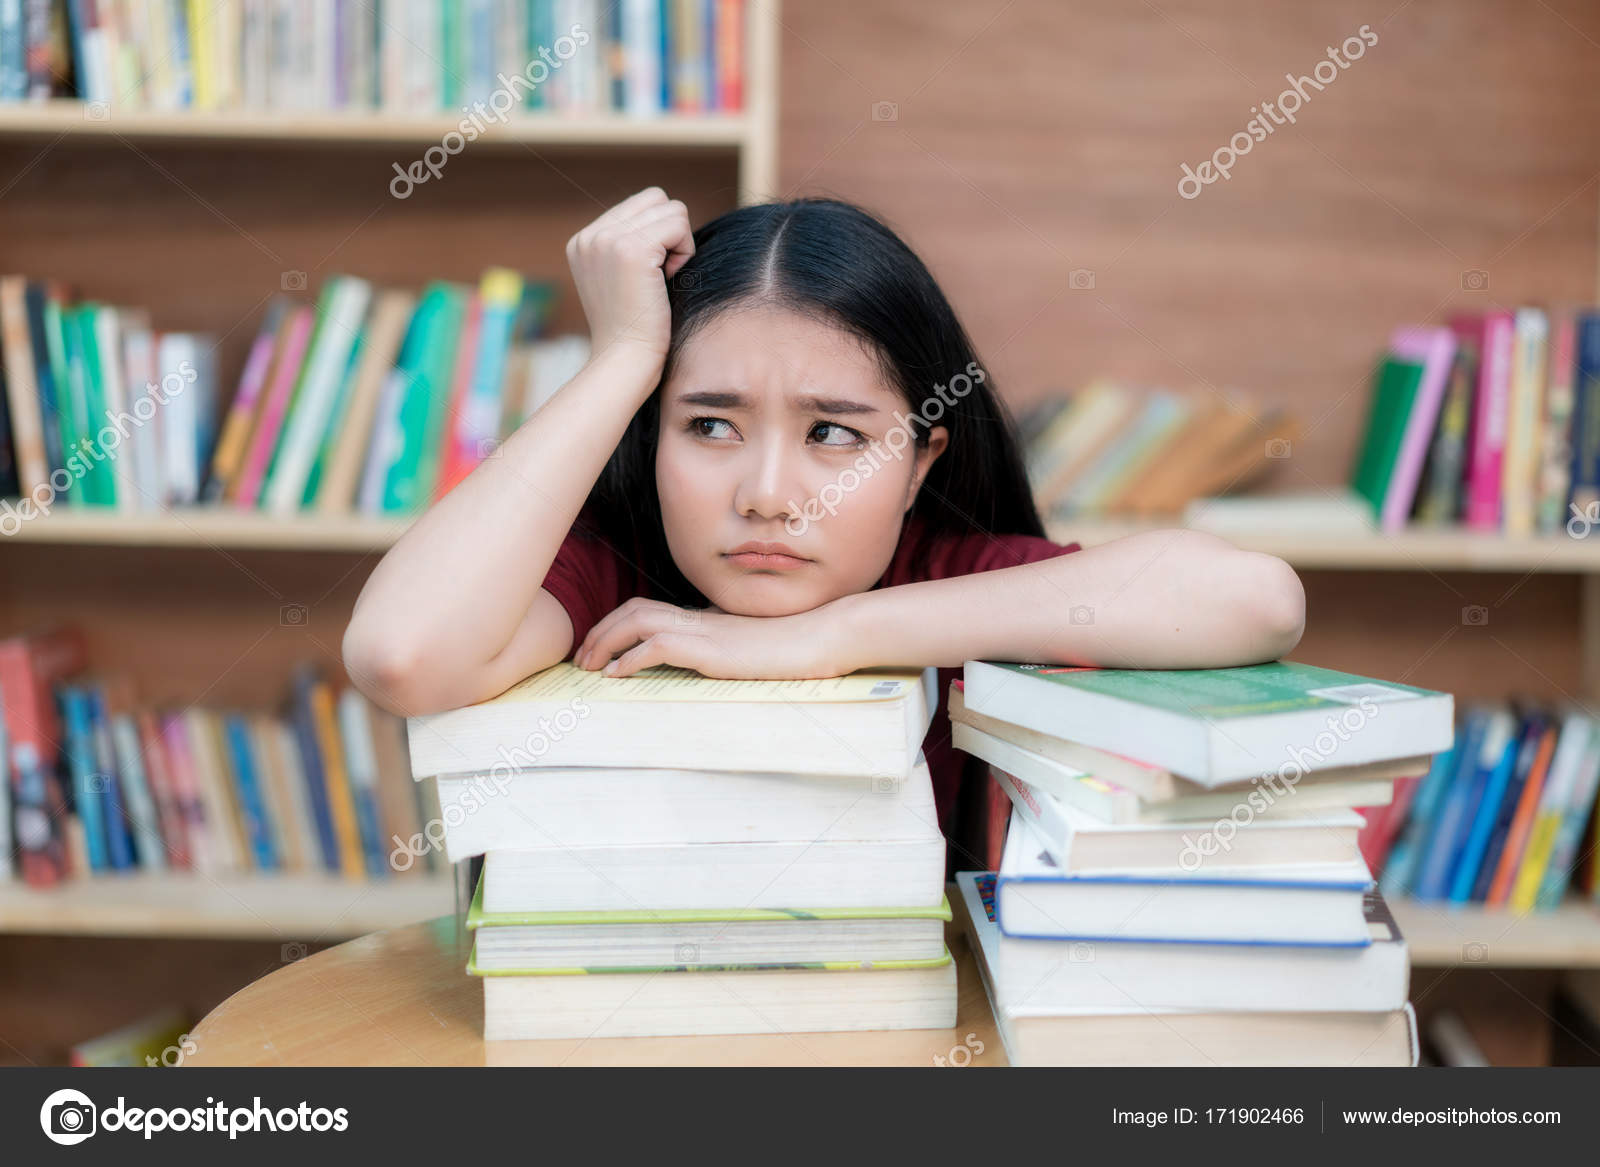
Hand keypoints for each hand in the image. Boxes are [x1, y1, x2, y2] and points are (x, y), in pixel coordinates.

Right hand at [566, 187, 693, 369]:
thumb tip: (669, 215)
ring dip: (679, 243)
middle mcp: (590, 235)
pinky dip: (684, 251)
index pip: (640, 204)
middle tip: (663, 274)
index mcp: (584, 241)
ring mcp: (607, 239)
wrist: (627, 359)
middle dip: (670, 233)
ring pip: (670, 208)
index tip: (652, 273)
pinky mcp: (630, 248)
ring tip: (664, 278)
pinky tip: (670, 279)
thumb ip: (633, 244)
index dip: (659, 235)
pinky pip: (678, 223)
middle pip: (655, 199)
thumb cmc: (638, 328)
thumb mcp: (625, 278)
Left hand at [572, 597, 854, 679]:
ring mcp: (704, 632)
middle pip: (634, 610)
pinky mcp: (710, 650)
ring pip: (638, 622)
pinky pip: (657, 646)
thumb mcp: (751, 648)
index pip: (649, 609)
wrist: (821, 639)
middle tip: (581, 658)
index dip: (618, 625)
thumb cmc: (794, 647)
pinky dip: (631, 658)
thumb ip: (726, 649)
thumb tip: (712, 659)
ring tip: (590, 666)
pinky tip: (617, 675)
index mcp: (706, 619)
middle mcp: (699, 620)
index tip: (601, 650)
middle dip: (601, 632)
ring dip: (606, 643)